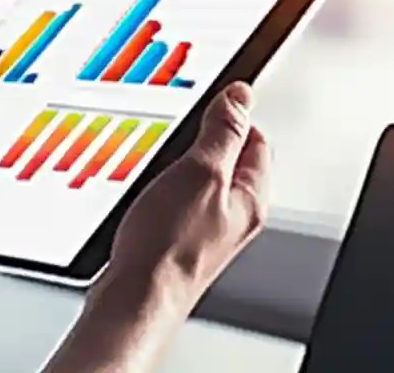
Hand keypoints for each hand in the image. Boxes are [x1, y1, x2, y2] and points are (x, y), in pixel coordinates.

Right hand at [45, 82, 269, 371]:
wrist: (137, 296)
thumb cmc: (172, 246)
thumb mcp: (201, 172)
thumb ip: (223, 132)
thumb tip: (240, 97)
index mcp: (250, 198)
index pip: (256, 140)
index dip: (235, 114)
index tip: (212, 98)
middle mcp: (232, 215)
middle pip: (227, 159)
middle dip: (203, 138)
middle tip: (180, 127)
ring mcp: (203, 229)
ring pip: (198, 180)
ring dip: (178, 163)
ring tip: (158, 158)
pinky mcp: (175, 239)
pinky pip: (176, 200)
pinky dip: (161, 186)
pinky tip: (143, 189)